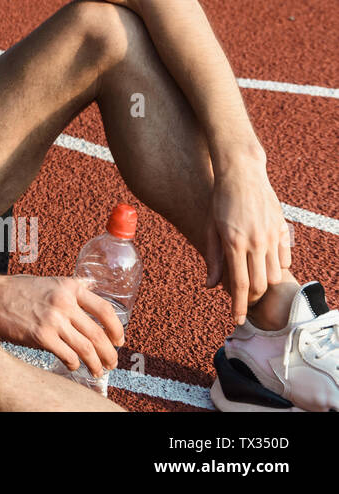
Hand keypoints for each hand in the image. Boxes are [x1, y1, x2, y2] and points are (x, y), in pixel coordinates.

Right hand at [0, 274, 124, 377]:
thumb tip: (92, 287)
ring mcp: (53, 320)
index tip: (118, 340)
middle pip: (98, 334)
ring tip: (98, 369)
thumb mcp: (49, 281)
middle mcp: (64, 303)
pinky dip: (74, 364)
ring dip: (96, 363)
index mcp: (69, 287)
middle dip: (109, 353)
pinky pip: (68, 356)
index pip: (104, 310)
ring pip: (86, 348)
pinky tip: (73, 365)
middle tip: (111, 362)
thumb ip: (71, 287)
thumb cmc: (17, 290)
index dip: (116, 329)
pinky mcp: (41, 336)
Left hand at [202, 157, 290, 324]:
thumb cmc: (219, 200)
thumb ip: (212, 258)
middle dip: (251, 299)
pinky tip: (263, 263)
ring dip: (263, 283)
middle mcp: (256, 242)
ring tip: (251, 279)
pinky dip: (275, 267)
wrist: (242, 173)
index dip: (238, 305)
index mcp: (234, 243)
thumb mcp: (210, 228)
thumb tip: (210, 286)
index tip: (236, 320)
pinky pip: (284, 260)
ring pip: (274, 276)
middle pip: (259, 286)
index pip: (238, 284)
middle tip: (242, 300)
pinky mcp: (283, 230)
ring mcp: (272, 236)